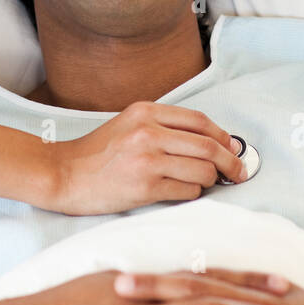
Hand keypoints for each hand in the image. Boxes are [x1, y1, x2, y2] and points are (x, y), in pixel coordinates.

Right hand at [55, 104, 247, 214]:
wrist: (64, 175)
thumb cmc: (96, 153)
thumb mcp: (128, 124)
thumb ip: (163, 126)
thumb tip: (210, 140)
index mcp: (145, 111)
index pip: (200, 120)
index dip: (223, 136)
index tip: (232, 148)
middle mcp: (148, 132)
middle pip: (209, 145)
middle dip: (231, 162)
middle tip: (239, 173)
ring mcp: (147, 160)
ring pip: (203, 170)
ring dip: (210, 180)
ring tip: (204, 184)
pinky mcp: (145, 187)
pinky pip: (188, 191)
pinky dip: (193, 193)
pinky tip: (184, 192)